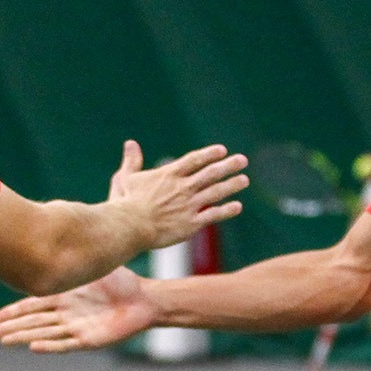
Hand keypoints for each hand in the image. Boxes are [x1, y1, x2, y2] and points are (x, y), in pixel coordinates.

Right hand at [0, 266, 156, 351]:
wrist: (143, 298)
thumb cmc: (119, 281)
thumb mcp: (91, 265)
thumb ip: (73, 256)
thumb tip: (55, 232)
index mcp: (63, 298)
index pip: (32, 306)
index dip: (13, 312)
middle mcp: (66, 314)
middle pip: (33, 322)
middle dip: (12, 328)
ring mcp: (76, 327)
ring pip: (44, 334)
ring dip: (24, 337)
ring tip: (4, 341)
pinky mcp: (89, 339)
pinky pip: (65, 343)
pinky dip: (49, 345)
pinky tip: (33, 346)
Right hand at [108, 140, 247, 248]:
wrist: (129, 226)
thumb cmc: (124, 203)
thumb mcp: (125, 177)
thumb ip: (132, 161)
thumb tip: (130, 143)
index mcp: (169, 175)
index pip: (194, 160)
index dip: (209, 154)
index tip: (222, 150)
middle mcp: (183, 187)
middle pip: (210, 173)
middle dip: (228, 166)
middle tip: (242, 160)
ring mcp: (189, 205)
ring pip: (216, 192)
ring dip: (232, 185)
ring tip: (245, 179)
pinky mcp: (191, 223)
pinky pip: (213, 215)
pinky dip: (226, 210)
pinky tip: (237, 207)